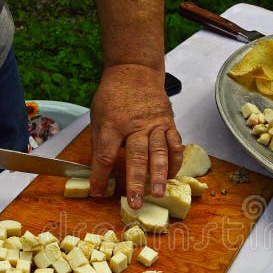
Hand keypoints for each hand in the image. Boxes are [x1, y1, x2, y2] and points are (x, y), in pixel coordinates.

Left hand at [87, 64, 182, 207]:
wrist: (135, 70)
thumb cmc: (113, 95)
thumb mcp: (98, 116)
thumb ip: (101, 143)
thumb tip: (99, 171)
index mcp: (112, 124)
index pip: (105, 155)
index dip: (100, 176)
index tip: (97, 192)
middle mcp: (135, 126)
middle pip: (136, 157)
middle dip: (135, 182)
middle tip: (135, 202)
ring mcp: (154, 124)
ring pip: (159, 153)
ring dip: (158, 175)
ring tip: (158, 193)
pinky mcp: (168, 123)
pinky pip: (174, 144)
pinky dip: (174, 161)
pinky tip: (171, 176)